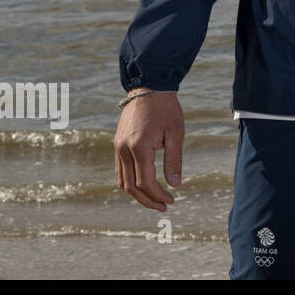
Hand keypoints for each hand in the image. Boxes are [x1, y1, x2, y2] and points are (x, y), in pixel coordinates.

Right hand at [114, 90, 184, 210]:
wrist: (149, 87)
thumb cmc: (166, 109)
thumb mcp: (176, 133)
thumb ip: (174, 161)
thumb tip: (175, 185)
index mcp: (139, 147)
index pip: (145, 182)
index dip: (158, 195)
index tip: (171, 200)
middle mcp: (124, 149)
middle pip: (131, 186)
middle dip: (147, 200)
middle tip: (164, 206)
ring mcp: (118, 147)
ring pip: (122, 180)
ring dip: (137, 193)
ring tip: (155, 199)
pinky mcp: (117, 144)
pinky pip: (121, 170)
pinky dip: (130, 181)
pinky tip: (144, 184)